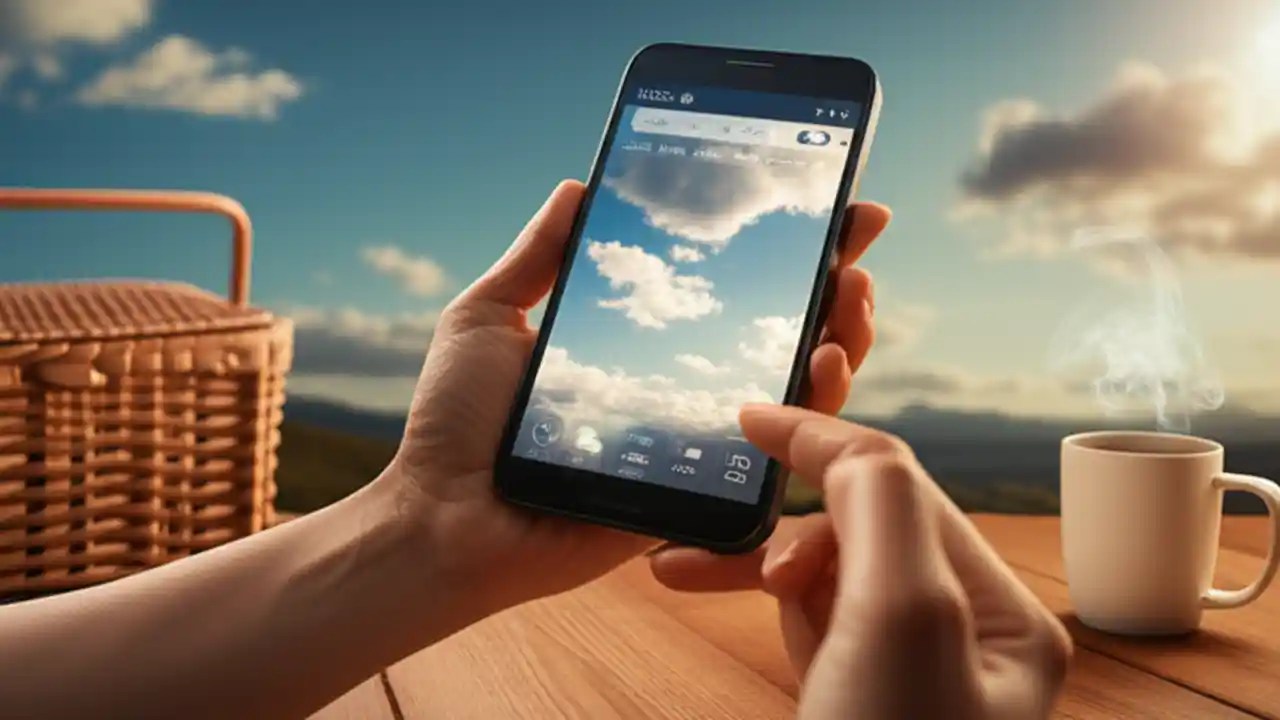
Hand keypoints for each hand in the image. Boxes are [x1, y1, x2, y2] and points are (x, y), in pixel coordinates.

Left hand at [382, 181, 892, 617]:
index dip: (779, 250)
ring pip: (798, 392)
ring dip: (842, 336)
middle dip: (833, 284)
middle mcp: (678, 391)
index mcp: (639, 348)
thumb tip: (579, 184)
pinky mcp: (700, 493)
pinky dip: (814, 407)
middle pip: (780, 336)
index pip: (727, 291)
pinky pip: (776, 455)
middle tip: (854, 240)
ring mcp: (696, 444)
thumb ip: (538, 257)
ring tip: (850, 293)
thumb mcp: (490, 317)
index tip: (826, 203)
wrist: (442, 515)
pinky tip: (822, 359)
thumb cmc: (457, 424)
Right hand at [650, 406, 1070, 718]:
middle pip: (862, 530)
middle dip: (785, 526)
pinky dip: (764, 604)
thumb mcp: (899, 618)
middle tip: (711, 537)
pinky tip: (719, 599)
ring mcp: (907, 671)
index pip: (906, 492)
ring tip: (690, 574)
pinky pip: (808, 620)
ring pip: (826, 572)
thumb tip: (840, 441)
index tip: (749, 415)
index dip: (825, 445)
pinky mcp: (856, 696)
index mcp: (1000, 614)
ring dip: (761, 565)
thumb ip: (881, 505)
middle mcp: (963, 637)